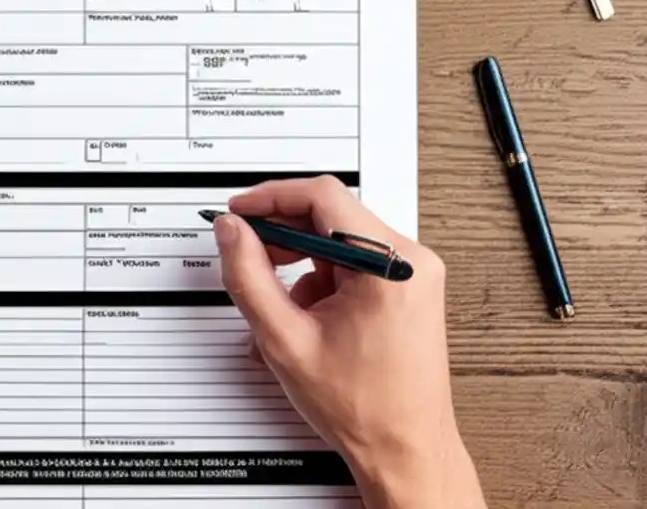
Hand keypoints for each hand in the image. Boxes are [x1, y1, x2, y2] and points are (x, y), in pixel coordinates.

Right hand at [212, 177, 484, 508]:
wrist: (405, 449)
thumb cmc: (364, 409)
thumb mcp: (286, 340)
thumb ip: (249, 277)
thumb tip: (232, 233)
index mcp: (389, 266)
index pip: (323, 197)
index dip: (272, 197)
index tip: (242, 211)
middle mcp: (411, 262)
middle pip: (332, 215)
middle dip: (283, 234)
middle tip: (247, 252)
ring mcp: (414, 276)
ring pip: (340, 241)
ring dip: (301, 263)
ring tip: (282, 307)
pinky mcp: (408, 290)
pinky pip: (354, 264)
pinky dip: (322, 281)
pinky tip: (307, 318)